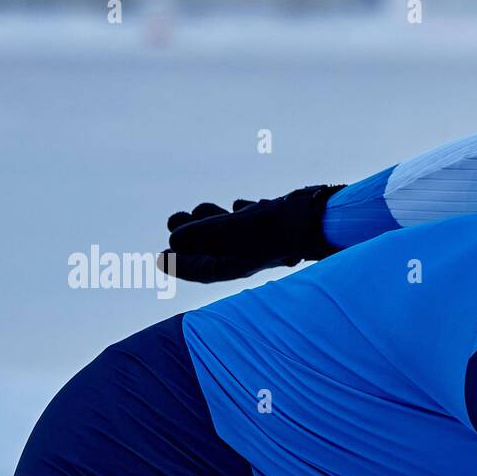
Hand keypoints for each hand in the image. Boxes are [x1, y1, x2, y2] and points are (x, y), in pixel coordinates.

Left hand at [156, 184, 344, 282]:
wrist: (317, 220)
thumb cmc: (274, 229)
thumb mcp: (231, 230)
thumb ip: (202, 233)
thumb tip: (175, 239)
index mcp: (236, 265)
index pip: (202, 269)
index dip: (179, 265)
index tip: (159, 258)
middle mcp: (248, 256)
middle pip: (213, 250)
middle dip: (192, 236)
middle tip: (173, 218)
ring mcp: (263, 240)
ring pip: (231, 233)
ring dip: (212, 221)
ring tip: (199, 208)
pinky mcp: (276, 225)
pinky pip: (252, 221)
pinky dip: (240, 214)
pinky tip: (237, 206)